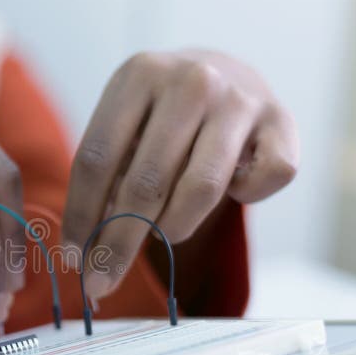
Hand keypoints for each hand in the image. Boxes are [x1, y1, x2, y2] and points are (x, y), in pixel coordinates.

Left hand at [62, 50, 297, 299]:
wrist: (230, 73)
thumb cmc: (164, 114)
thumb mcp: (127, 124)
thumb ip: (107, 173)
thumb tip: (86, 249)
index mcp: (138, 75)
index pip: (95, 160)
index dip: (80, 216)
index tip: (73, 259)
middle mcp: (190, 81)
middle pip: (144, 184)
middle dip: (118, 244)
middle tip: (102, 282)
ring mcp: (240, 99)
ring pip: (200, 190)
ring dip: (175, 227)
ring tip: (164, 231)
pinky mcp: (282, 120)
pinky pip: (260, 185)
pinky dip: (244, 200)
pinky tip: (232, 187)